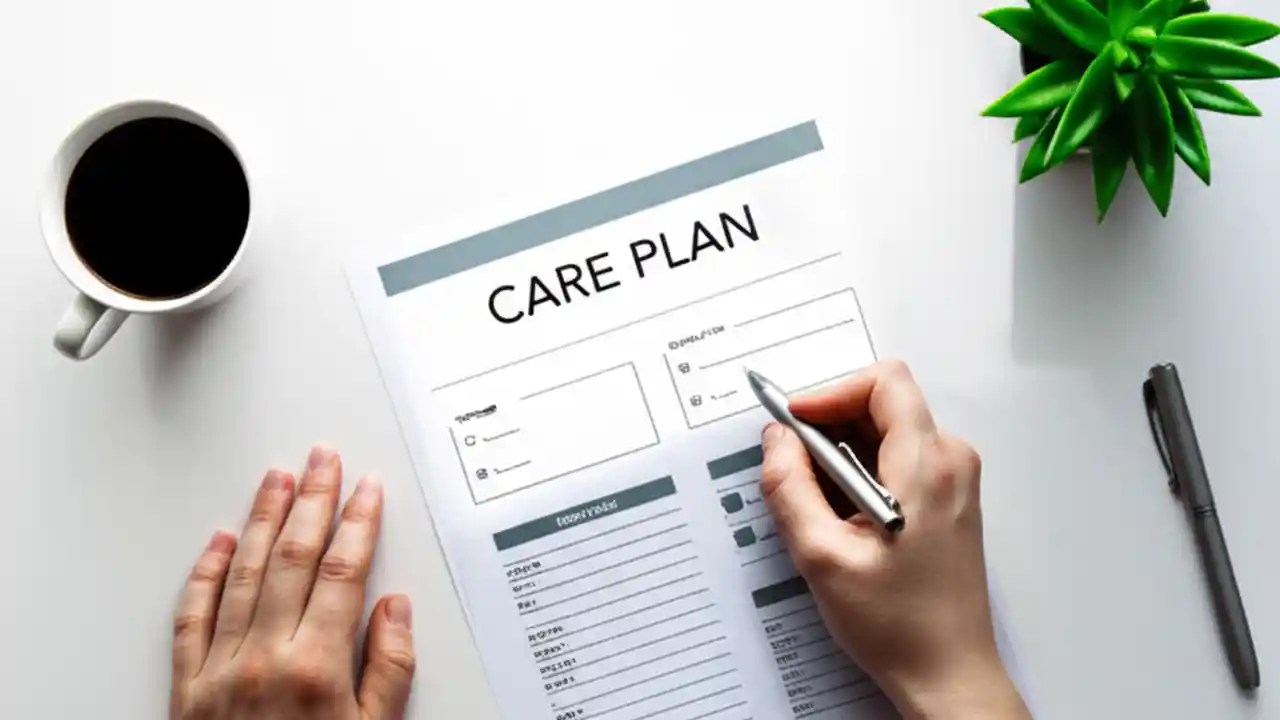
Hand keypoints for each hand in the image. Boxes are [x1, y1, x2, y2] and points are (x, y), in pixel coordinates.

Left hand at [170, 447, 415, 718]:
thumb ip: (389, 670)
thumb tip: (394, 607)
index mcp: (316, 667)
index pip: (342, 571)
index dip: (358, 522)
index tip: (369, 489)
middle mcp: (264, 657)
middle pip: (291, 558)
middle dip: (312, 501)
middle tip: (323, 459)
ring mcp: (220, 668)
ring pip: (241, 572)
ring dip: (261, 518)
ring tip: (277, 479)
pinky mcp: (186, 686)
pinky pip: (191, 614)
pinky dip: (204, 572)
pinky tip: (216, 540)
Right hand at [761, 361, 1028, 719]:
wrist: (947, 672)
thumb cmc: (898, 624)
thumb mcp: (822, 555)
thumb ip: (790, 486)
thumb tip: (776, 440)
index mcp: (926, 465)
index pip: (884, 381)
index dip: (830, 392)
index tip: (795, 421)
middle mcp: (950, 462)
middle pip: (884, 402)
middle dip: (830, 424)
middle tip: (795, 465)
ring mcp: (954, 480)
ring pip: (888, 431)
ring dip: (844, 453)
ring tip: (821, 504)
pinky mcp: (948, 498)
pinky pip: (900, 458)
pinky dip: (862, 471)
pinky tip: (843, 517)